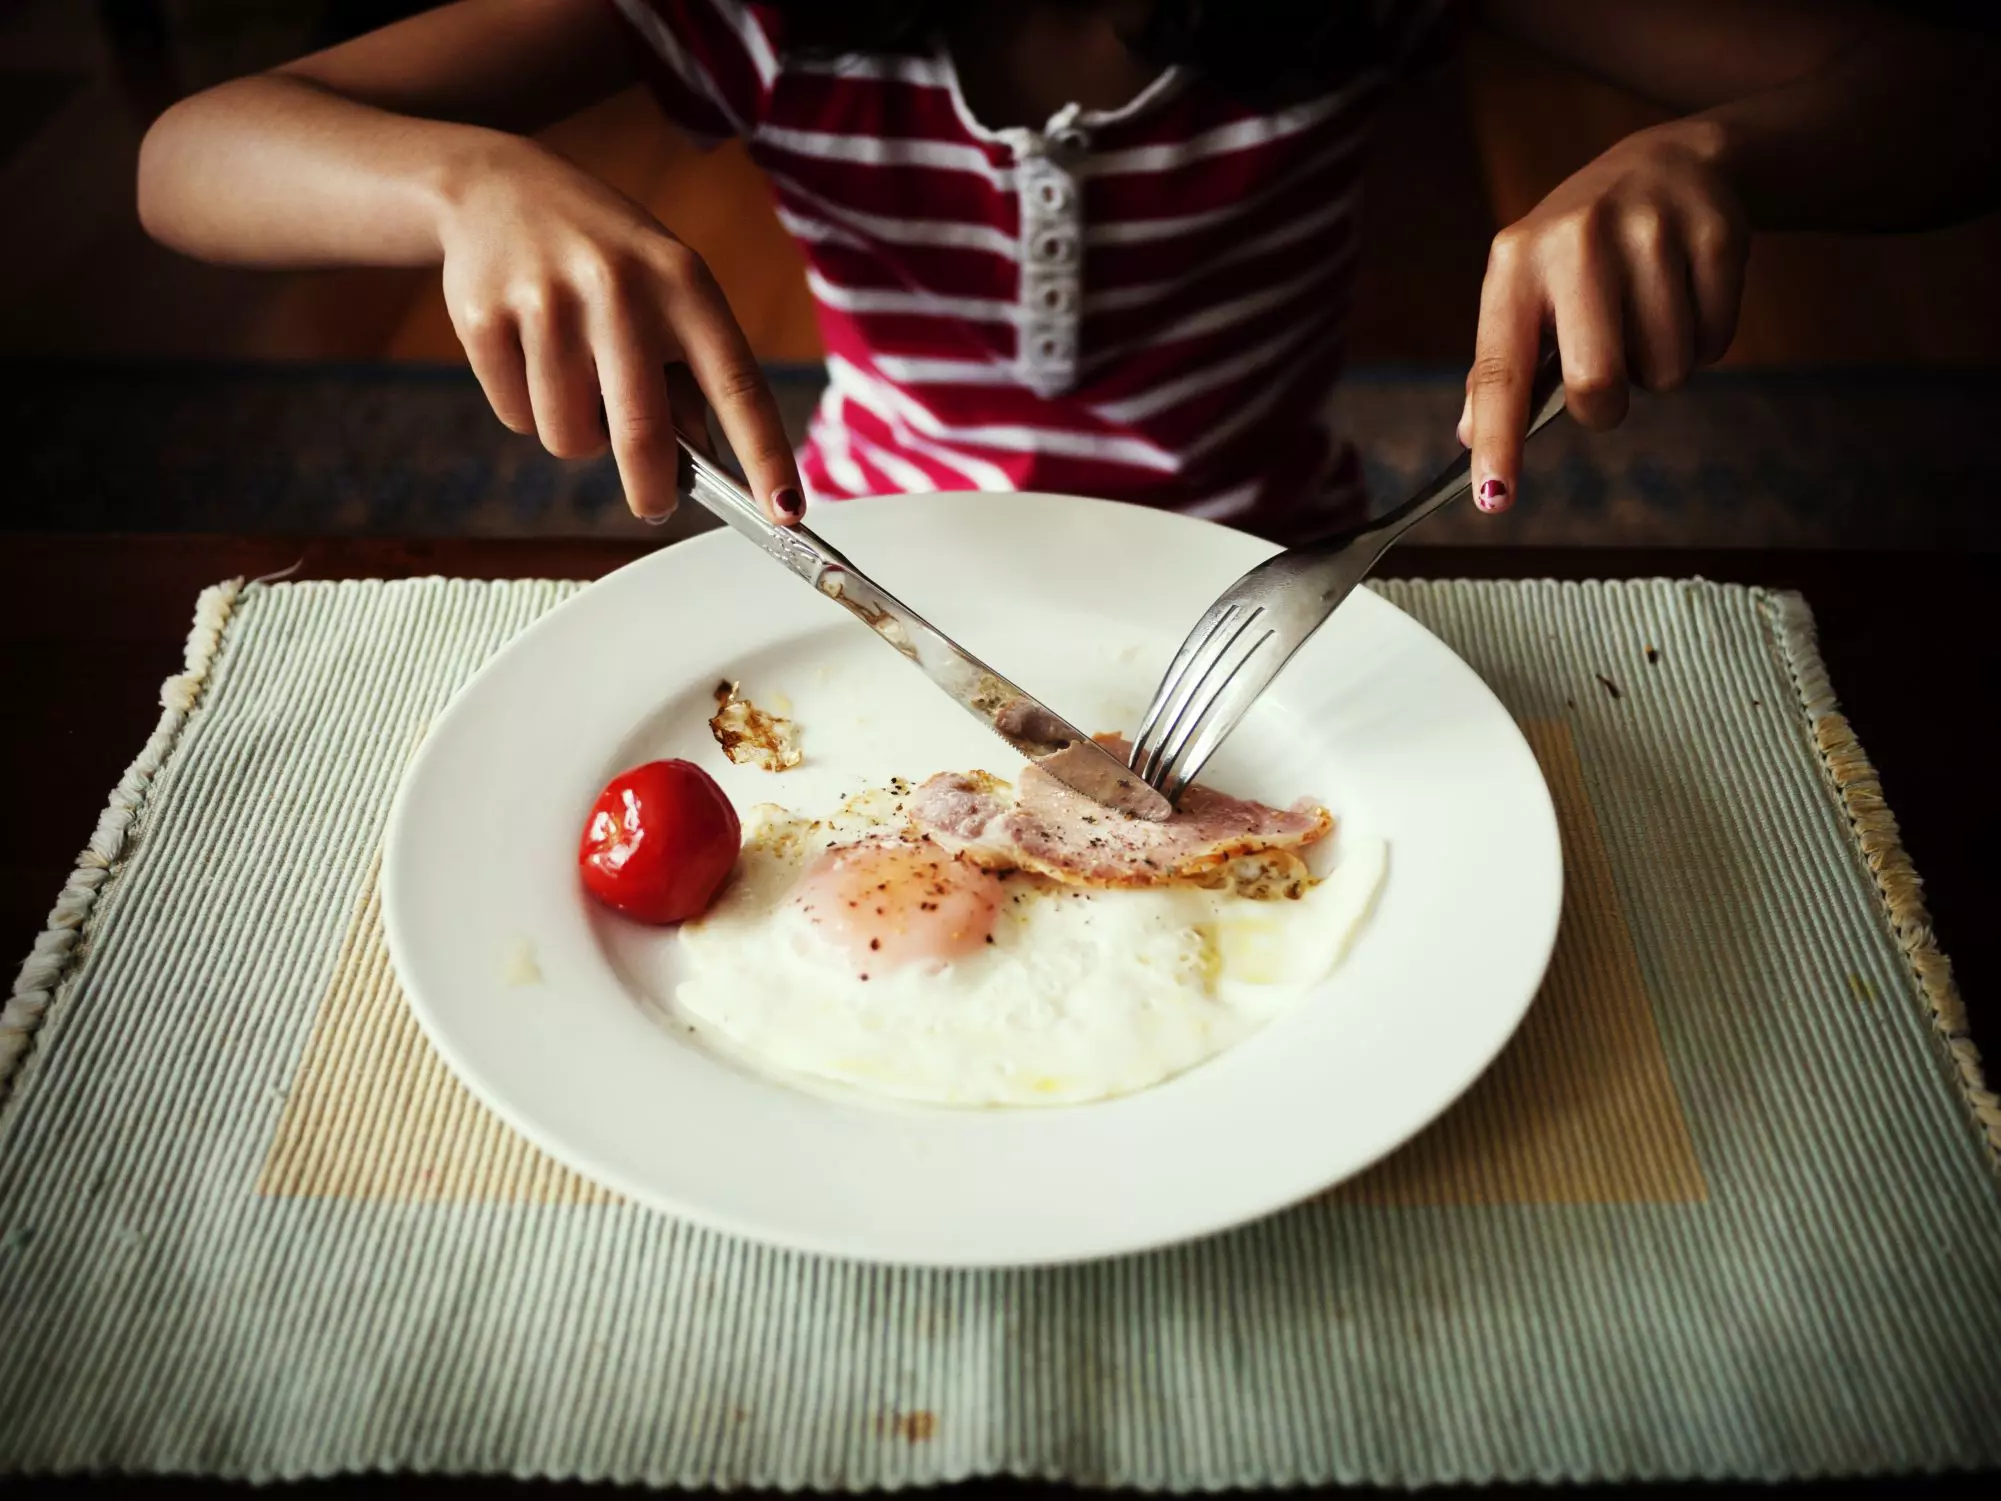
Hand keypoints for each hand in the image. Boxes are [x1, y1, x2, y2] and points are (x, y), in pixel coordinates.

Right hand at [435, 138, 802, 524]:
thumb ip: (689, 371)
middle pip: (643, 435)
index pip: (739, 385)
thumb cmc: (605, 258)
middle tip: (652, 504)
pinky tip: (527, 356)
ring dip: (577, 435)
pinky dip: (526, 409)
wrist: (496, 187)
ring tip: (574, 382)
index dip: (764, 455)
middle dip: (651, 489)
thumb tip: (709, 464)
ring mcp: (547, 302)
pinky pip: (517, 417)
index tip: (784, 510)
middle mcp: (619, 289)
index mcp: (683, 284)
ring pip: (571, 438)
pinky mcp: (485, 318)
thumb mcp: (665, 290)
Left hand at [1459, 118, 1748, 512]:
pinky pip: (1715, 344)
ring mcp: (1652, 232)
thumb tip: (1471, 436)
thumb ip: (1500, 362)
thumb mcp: (1525, 288)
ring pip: (1665, 371)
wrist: (1666, 163)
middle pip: (1594, 385)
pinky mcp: (1717, 233)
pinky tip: (1687, 296)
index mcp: (1515, 264)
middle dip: (1603, 408)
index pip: (1500, 371)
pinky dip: (1703, 342)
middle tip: (1606, 382)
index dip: (1498, 440)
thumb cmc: (1579, 251)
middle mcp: (1578, 241)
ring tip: (1647, 317)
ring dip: (1660, 368)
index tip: (1494, 499)